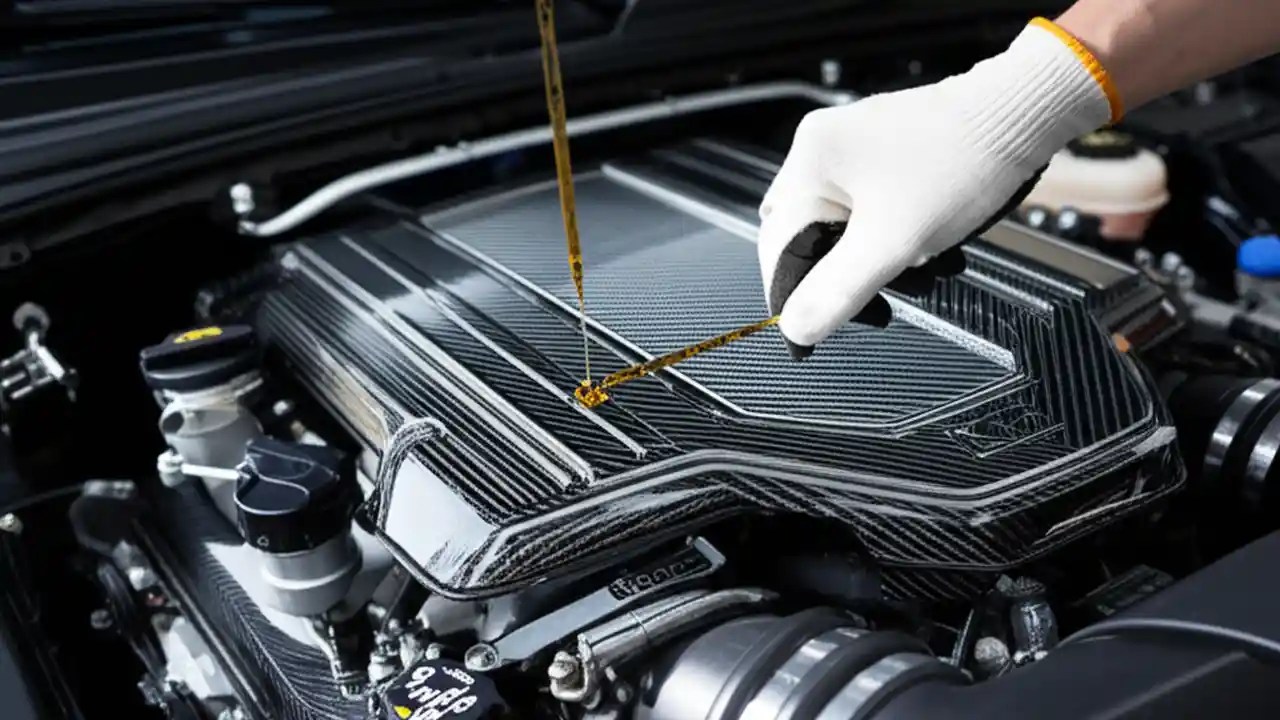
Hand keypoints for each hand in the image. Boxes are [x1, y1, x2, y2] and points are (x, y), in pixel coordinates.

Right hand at [758, 19, 1115, 357]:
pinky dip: (889, 237)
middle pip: (806, 237)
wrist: (1022, 116)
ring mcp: (852, 147)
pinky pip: (865, 209)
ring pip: (839, 227)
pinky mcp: (883, 152)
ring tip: (920, 270)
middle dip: (841, 276)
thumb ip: (837, 291)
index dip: (793, 297)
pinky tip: (926, 248)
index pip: (777, 247)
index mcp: (809, 163)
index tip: (812, 334)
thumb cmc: (960, 166)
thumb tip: (794, 328)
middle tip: (880, 303)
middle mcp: (821, 148)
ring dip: (872, 260)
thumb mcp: (892, 244)